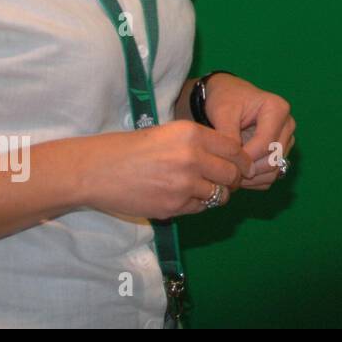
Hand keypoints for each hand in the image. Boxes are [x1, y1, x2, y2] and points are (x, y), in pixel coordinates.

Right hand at [81, 121, 252, 218]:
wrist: (98, 170)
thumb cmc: (132, 148)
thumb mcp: (169, 133)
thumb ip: (200, 143)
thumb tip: (231, 159)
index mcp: (192, 134)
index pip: (234, 149)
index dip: (242, 160)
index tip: (243, 167)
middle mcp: (192, 157)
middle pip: (232, 174)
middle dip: (233, 180)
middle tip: (228, 183)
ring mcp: (184, 184)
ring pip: (219, 194)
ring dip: (217, 195)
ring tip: (205, 191)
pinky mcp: (173, 206)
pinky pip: (200, 208)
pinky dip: (198, 205)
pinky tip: (186, 198)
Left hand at [203, 73, 294, 190]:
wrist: (228, 96)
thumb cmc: (225, 99)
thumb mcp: (223, 113)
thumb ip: (229, 137)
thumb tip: (237, 164)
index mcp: (278, 109)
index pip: (266, 144)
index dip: (246, 158)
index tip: (225, 163)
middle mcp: (288, 124)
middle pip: (274, 159)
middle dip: (250, 170)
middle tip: (226, 172)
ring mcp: (287, 139)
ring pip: (276, 170)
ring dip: (253, 178)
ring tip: (231, 174)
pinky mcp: (282, 151)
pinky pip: (273, 174)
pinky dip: (256, 180)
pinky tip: (239, 173)